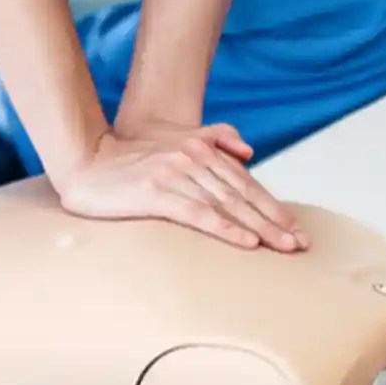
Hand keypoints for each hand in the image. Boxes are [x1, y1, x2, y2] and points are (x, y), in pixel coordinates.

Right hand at [53, 125, 306, 251]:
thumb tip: (248, 151)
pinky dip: (227, 229)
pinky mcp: (157, 193)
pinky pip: (199, 214)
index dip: (272, 205)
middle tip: (300, 243)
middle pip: (243, 193)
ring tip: (283, 246)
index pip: (244, 181)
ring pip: (227, 205)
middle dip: (275, 220)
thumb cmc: (128, 159)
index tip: (294, 227)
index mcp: (199, 147)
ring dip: (260, 228)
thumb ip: (213, 138)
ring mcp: (175, 174)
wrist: (85, 162)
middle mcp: (192, 158)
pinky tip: (247, 242)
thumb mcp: (172, 141)